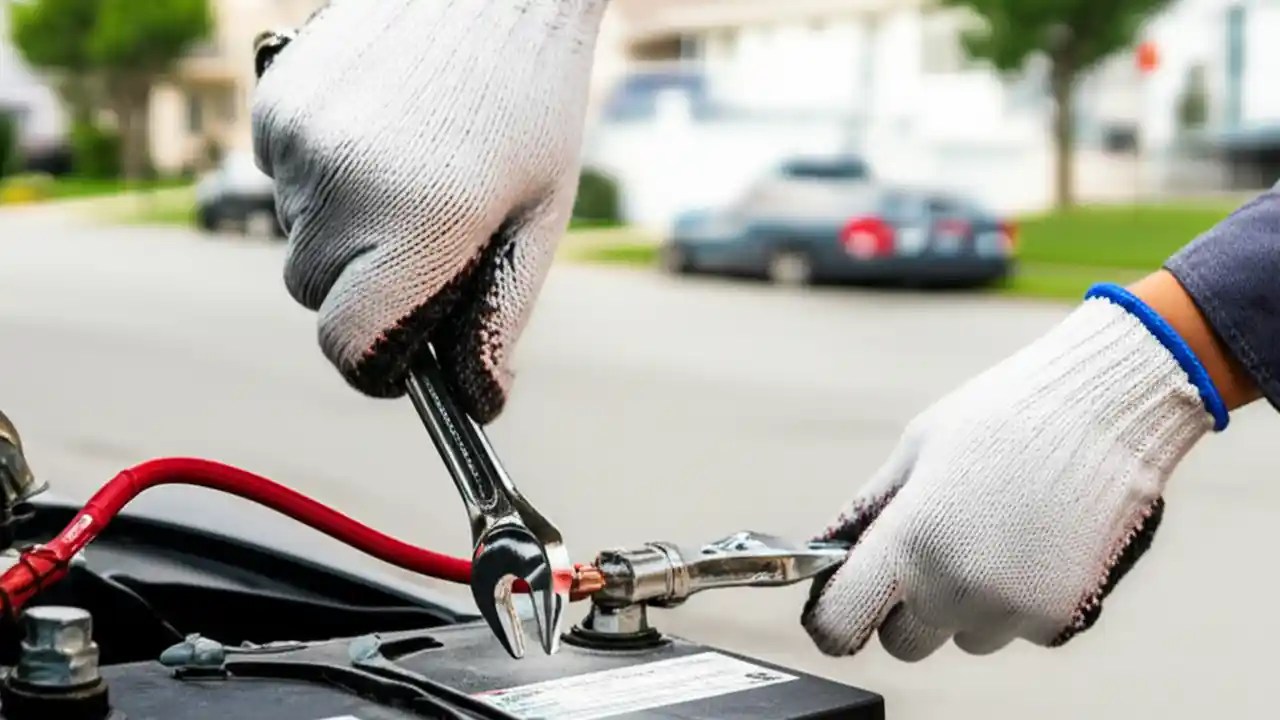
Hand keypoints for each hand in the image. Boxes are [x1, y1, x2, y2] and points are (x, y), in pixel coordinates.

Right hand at [251, 0, 607, 421]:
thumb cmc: (532, 102)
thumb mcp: (538, 216)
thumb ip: (499, 315)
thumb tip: (476, 402)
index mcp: (424, 223)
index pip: (352, 346)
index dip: (379, 365)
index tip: (404, 356)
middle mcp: (347, 184)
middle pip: (318, 296)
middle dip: (364, 288)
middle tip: (425, 235)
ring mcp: (301, 139)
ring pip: (295, 237)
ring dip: (341, 228)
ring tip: (408, 168)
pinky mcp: (274, 102)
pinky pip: (280, 179)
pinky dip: (319, 177)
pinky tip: (376, 135)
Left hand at [802, 286, 1229, 660]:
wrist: (1104, 408)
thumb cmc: (1002, 417)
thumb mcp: (914, 451)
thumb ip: (868, 513)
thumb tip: (830, 554)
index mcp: (908, 541)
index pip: (838, 624)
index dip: (833, 620)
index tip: (842, 608)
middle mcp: (955, 587)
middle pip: (903, 642)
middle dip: (907, 609)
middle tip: (932, 552)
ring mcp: (1011, 608)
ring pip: (963, 638)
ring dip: (966, 606)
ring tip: (994, 534)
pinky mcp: (1060, 618)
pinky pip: (1017, 629)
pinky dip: (1019, 602)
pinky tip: (1034, 544)